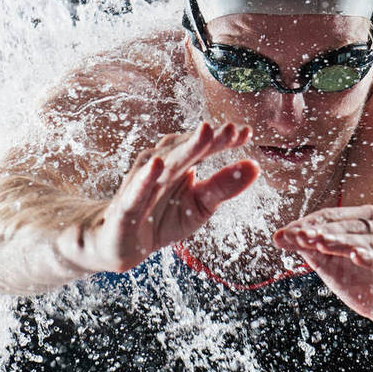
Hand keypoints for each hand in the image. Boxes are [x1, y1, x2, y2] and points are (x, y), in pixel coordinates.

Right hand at [70, 122, 257, 273]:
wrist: (117, 243)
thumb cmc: (161, 218)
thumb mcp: (199, 205)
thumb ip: (224, 186)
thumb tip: (256, 166)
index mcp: (180, 163)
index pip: (204, 146)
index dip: (224, 139)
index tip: (247, 132)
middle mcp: (160, 166)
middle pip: (186, 149)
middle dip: (208, 138)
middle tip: (230, 128)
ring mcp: (140, 183)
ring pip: (164, 164)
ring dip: (183, 148)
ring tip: (204, 133)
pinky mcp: (125, 207)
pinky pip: (136, 191)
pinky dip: (145, 177)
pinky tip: (157, 164)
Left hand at [273, 205, 372, 344]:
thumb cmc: (370, 284)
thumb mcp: (334, 266)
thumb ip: (310, 249)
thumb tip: (278, 236)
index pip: (336, 216)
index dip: (311, 223)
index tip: (287, 232)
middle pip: (352, 227)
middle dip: (323, 231)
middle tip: (297, 236)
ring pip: (370, 244)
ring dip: (342, 243)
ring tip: (319, 242)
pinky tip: (356, 256)